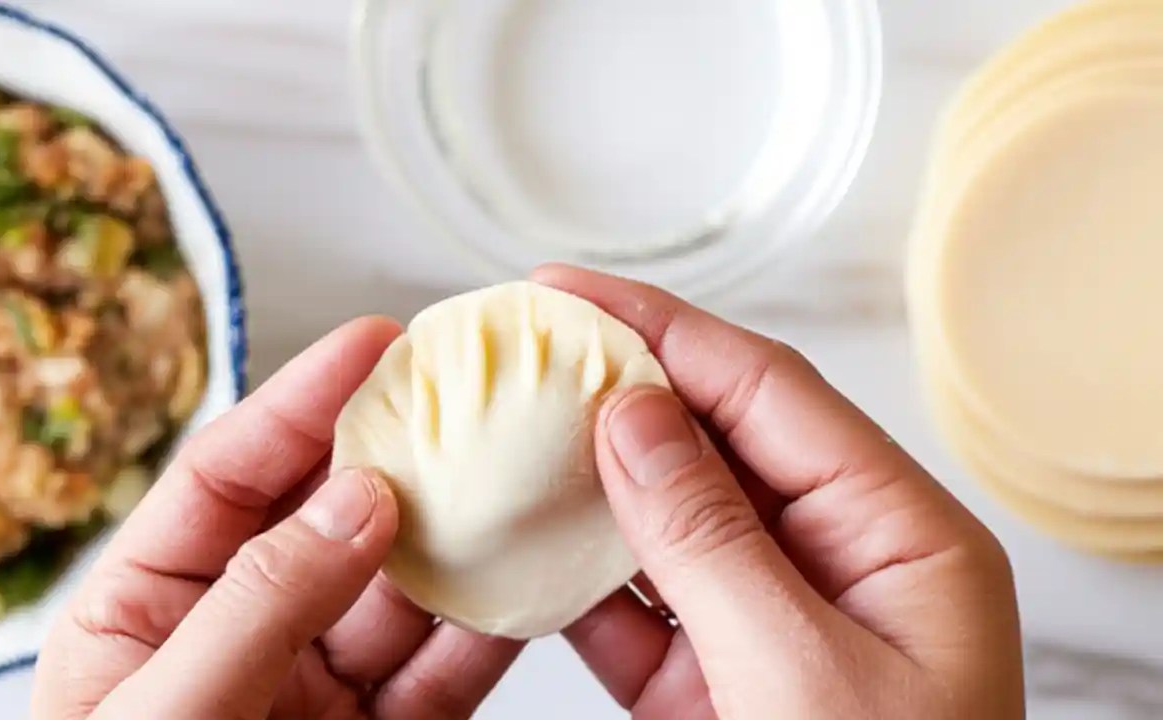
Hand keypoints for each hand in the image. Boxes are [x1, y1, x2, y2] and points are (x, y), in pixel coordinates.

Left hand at [32, 317, 522, 719]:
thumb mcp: (166, 717)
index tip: (374, 345)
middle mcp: (239, 628)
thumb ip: (260, 604)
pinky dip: (490, 623)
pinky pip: (440, 664)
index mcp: (148, 606)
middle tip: (471, 394)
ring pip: (401, 587)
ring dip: (461, 533)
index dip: (301, 401)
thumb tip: (357, 499)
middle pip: (331, 517)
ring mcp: (315, 681)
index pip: (229, 476)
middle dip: (403, 457)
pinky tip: (530, 576)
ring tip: (522, 472)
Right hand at [539, 266, 1024, 718]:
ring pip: (664, 524)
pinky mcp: (708, 688)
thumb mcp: (804, 674)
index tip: (572, 290)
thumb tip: (631, 416)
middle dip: (617, 396)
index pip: (771, 392)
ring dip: (586, 485)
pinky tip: (523, 545)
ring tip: (507, 434)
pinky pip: (632, 613)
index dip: (666, 329)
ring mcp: (767, 627)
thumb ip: (711, 541)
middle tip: (527, 351)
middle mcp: (836, 567)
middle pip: (714, 444)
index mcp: (902, 537)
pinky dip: (574, 584)